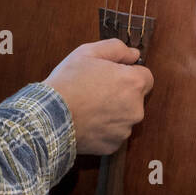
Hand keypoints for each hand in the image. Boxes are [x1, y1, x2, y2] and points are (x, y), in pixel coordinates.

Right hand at [44, 39, 152, 155]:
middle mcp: (136, 109)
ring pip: (124, 117)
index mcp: (133, 83)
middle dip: (121, 93)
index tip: (111, 75)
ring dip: (113, 112)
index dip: (128, 74)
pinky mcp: (113, 145)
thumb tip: (134, 54)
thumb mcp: (88, 52)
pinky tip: (87, 121)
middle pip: (135, 98)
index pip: (146, 77)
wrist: (49, 116)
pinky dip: (104, 128)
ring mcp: (125, 130)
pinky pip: (113, 133)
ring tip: (89, 106)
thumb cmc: (68, 81)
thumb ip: (116, 49)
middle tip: (96, 89)